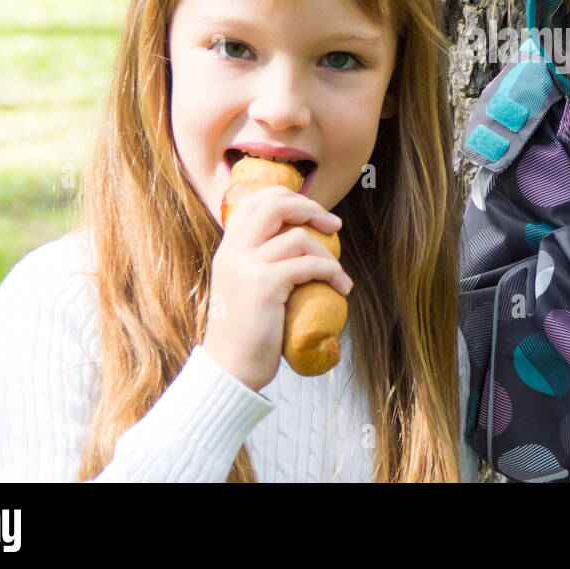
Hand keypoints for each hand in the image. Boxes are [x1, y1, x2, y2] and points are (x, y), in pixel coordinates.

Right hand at [201, 186, 348, 391]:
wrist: (230, 370)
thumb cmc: (245, 334)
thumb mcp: (244, 288)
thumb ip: (259, 264)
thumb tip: (297, 245)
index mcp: (227, 250)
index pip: (253, 202)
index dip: (287, 198)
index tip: (312, 212)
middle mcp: (233, 252)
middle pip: (273, 205)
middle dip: (310, 208)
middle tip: (333, 225)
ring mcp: (246, 266)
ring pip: (297, 237)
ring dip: (327, 253)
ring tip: (339, 274)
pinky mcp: (263, 285)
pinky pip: (308, 265)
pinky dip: (332, 272)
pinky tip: (342, 287)